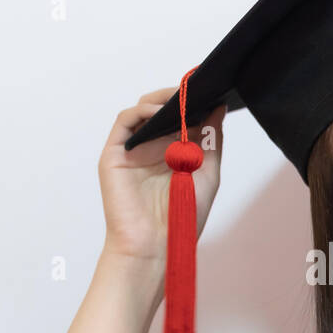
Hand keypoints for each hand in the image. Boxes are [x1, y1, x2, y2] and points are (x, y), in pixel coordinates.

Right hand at [97, 88, 225, 261]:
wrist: (156, 244)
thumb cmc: (182, 216)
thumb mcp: (208, 173)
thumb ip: (212, 140)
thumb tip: (218, 108)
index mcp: (175, 153)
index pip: (183, 118)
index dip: (194, 103)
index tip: (211, 89)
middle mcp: (153, 149)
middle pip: (162, 111)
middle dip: (178, 97)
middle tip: (195, 88)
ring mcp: (133, 150)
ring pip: (142, 112)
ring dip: (160, 99)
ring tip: (178, 97)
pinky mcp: (115, 154)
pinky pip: (125, 122)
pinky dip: (140, 111)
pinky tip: (157, 111)